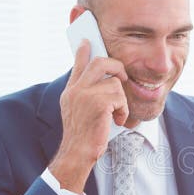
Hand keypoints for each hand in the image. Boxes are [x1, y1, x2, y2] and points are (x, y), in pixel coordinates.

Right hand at [48, 39, 129, 192]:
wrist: (77, 153)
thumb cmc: (83, 136)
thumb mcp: (79, 111)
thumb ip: (85, 94)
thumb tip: (103, 82)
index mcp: (71, 91)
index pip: (78, 64)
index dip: (84, 51)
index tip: (87, 41)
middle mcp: (75, 90)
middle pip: (100, 63)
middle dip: (116, 66)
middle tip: (122, 77)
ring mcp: (85, 95)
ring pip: (115, 83)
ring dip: (121, 100)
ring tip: (116, 114)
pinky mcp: (97, 103)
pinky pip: (120, 97)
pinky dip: (123, 111)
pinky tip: (116, 120)